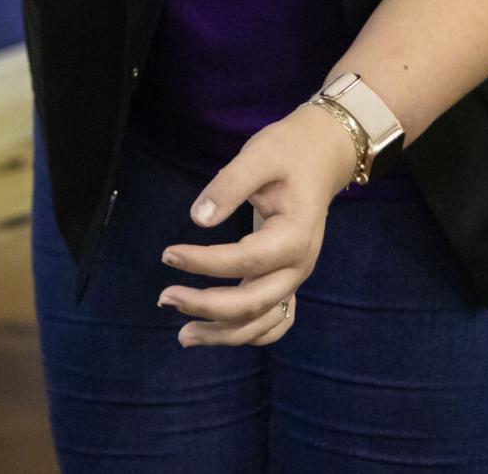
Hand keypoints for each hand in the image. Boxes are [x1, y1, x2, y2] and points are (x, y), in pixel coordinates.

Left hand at [156, 103, 357, 347]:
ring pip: (262, 322)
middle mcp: (299, 265)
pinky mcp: (289, 278)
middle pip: (253, 303)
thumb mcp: (259, 156)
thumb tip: (197, 219)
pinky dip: (247, 333)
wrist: (322, 154)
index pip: (244, 261)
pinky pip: (273, 320)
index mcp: (293, 236)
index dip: (204, 263)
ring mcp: (296, 276)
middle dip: (207, 307)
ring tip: (183, 335)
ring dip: (223, 333)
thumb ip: (229, 185)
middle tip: (165, 298)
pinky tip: (218, 333)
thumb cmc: (288, 152)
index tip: (168, 255)